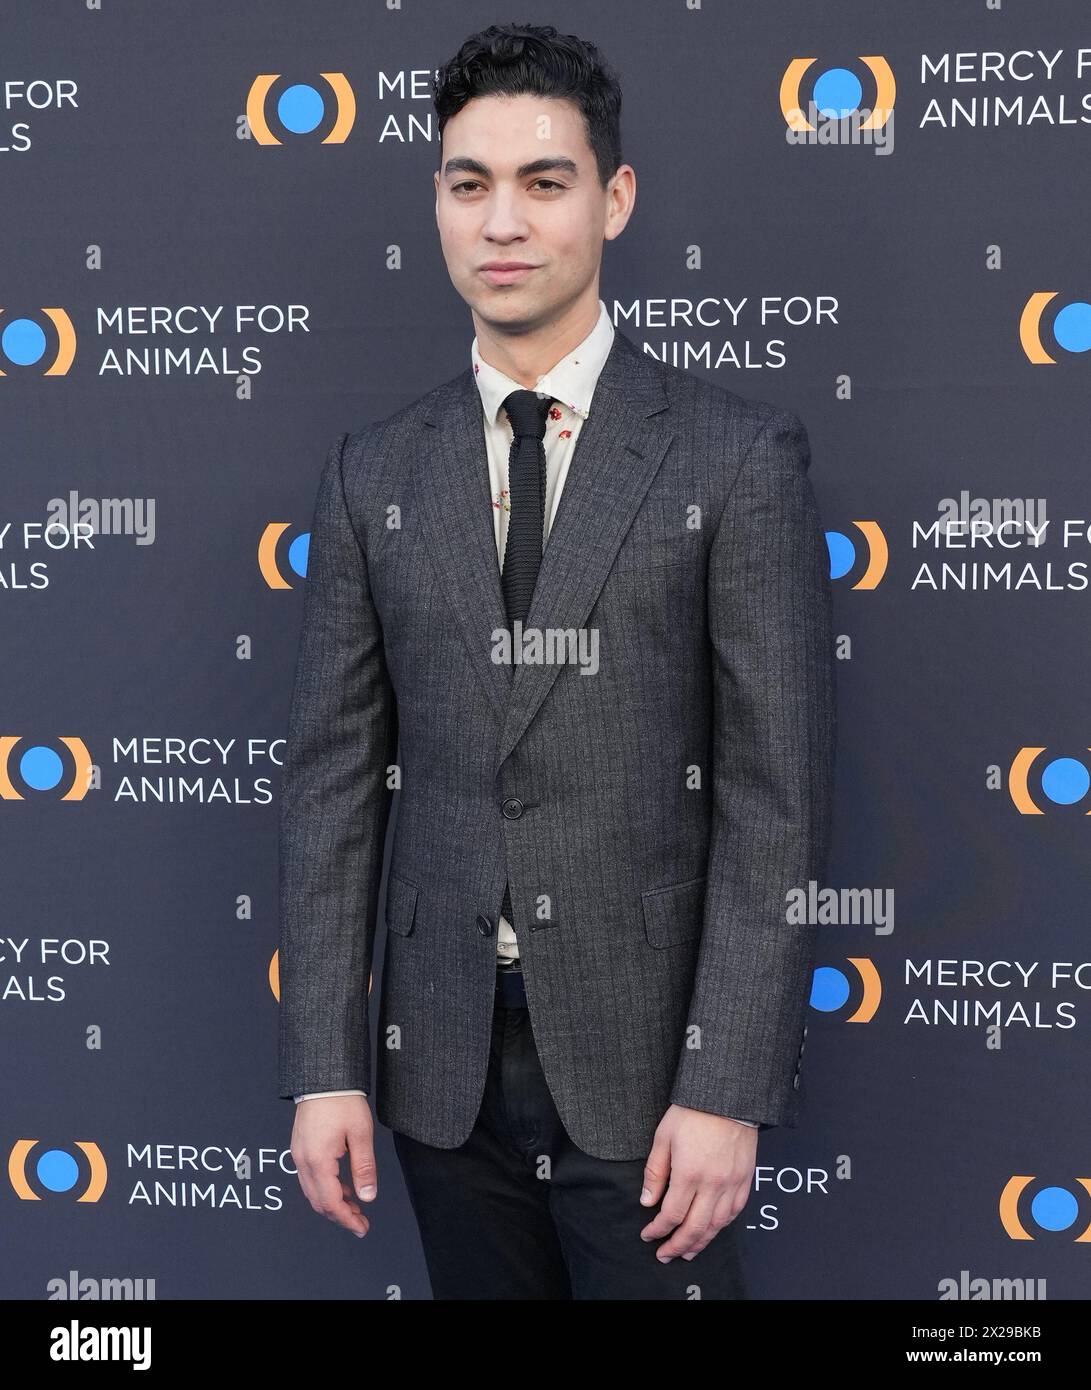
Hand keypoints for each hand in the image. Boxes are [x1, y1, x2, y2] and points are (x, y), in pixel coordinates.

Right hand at [291, 1094, 376, 1237]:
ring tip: (356, 1207)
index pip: (331, 1202)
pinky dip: (326, 1188)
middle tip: (361, 1222)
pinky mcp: (300, 1148)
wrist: (324, 1077)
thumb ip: (364, 1168)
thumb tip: (367, 1196)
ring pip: (312, 1192)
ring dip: (333, 1203)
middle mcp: (303, 1161)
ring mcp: (299, 1154)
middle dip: (340, 1215)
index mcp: (318, 1160)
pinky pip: (310, 1178)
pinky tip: (343, 1188)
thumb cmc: (342, 1100)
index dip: (347, 1219)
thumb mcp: (360, 1134)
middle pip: (318, 1202)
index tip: (362, 1228)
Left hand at [638, 1103, 756, 1260]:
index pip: (671, 1215)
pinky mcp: (745, 1179)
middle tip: (665, 1255)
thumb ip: (655, 1172)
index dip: (658, 1230)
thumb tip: (647, 1201)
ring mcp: (732, 1184)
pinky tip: (712, 1230)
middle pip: (694, 1228)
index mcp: (689, 1174)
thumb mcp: (663, 1137)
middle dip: (677, 1246)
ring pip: (716, 1226)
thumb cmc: (693, 1112)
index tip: (648, 1235)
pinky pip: (735, 1212)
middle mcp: (713, 1184)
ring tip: (688, 1252)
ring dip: (700, 1243)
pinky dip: (721, 1226)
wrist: (728, 1096)